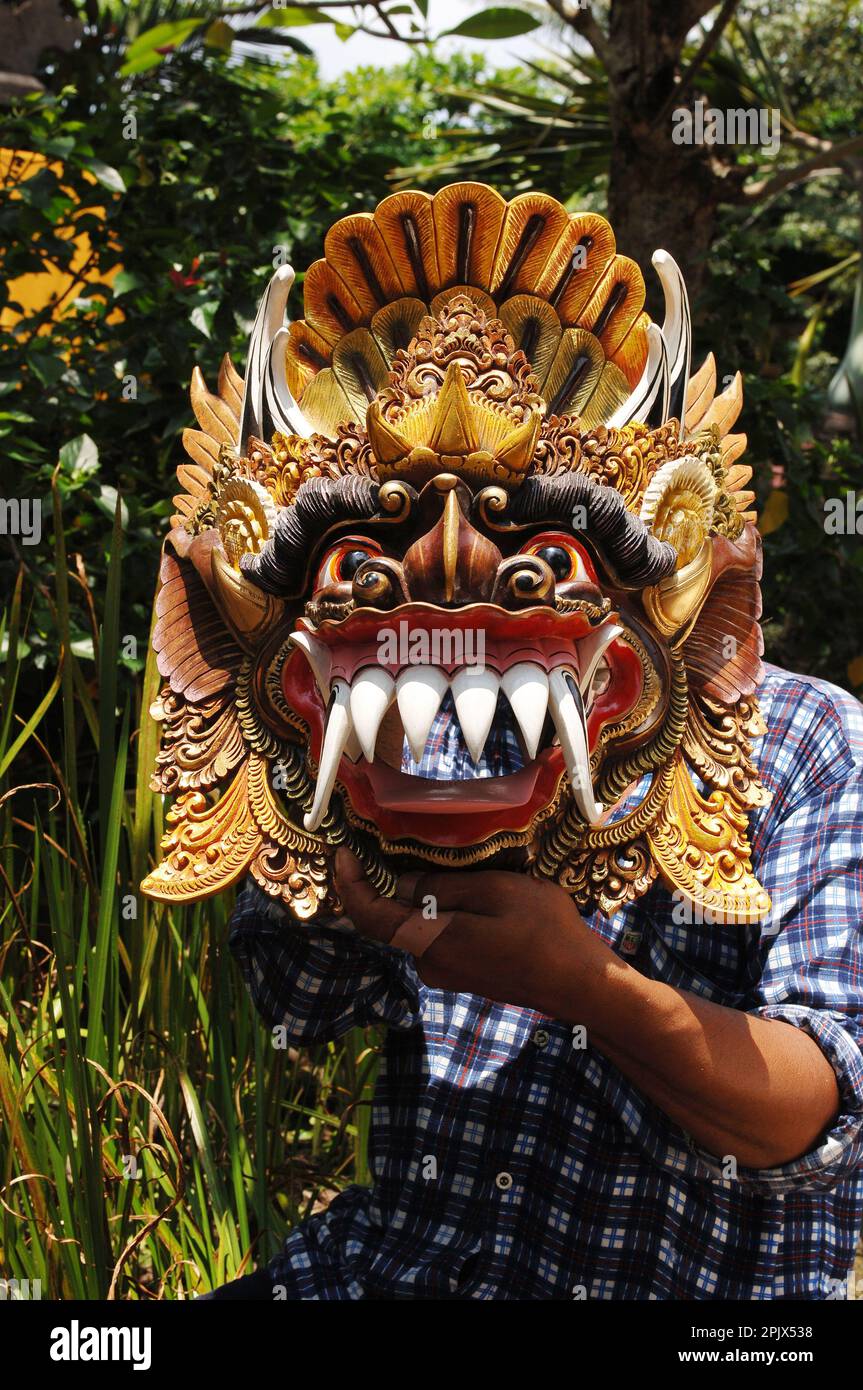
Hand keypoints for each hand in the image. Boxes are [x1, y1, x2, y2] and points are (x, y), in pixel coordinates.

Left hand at [333, 847, 599, 1008]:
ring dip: (423, 898)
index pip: (372, 917)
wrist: (580, 985)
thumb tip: (403, 885)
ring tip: (445, 864)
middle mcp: (431, 963)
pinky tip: (468, 893)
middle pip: (395, 920)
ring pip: (421, 926)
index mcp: (432, 942)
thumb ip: (444, 888)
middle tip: (394, 844)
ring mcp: (448, 973)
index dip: (350, 886)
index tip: (343, 854)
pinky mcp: (466, 974)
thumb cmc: (544, 932)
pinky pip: (440, 936)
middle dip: (388, 885)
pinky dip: (441, 912)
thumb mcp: (496, 892)